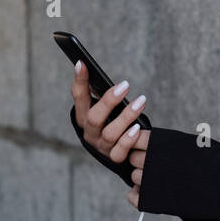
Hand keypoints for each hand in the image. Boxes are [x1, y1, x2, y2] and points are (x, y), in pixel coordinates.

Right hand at [70, 60, 150, 205]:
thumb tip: (86, 64)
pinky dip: (129, 140)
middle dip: (109, 101)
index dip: (80, 81)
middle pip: (95, 118)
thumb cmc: (110, 121)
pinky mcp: (114, 157)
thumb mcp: (102, 106)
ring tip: (140, 102)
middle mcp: (89, 132)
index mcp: (83, 116)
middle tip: (125, 85)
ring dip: (126, 117)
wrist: (119, 150)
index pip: (79, 97)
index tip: (82, 62)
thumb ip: (97, 90)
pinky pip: (121, 151)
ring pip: (110, 133)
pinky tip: (138, 128)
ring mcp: (101, 146)